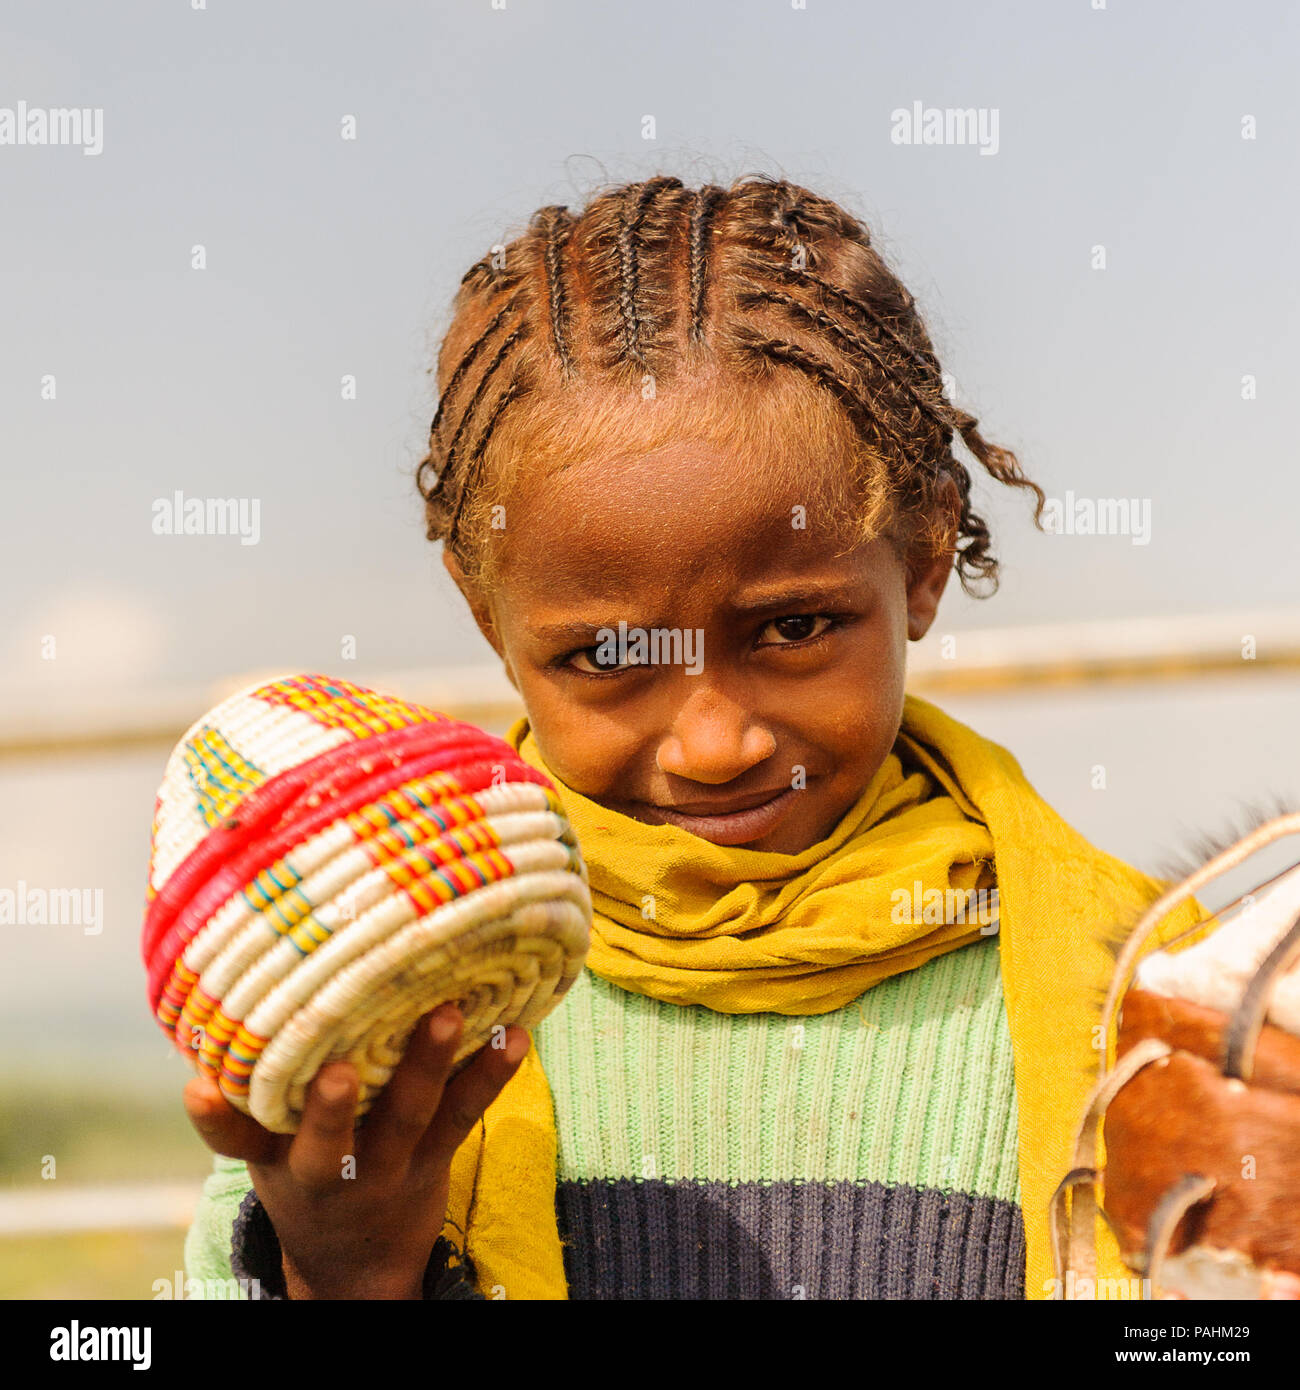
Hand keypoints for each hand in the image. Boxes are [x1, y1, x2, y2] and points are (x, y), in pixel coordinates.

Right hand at [183, 1004, 528, 1298]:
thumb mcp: (262, 1153)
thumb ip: (236, 1107)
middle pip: (331, 1140)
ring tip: (450, 1015)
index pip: (238, 1140)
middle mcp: (334, 1169)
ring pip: (412, 1116)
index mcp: (279, 1159)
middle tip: (340, 1068)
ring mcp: (393, 1163)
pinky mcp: (439, 1153)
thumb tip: (202, 1052)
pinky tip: (516, 1034)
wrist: (359, 1262)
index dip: (216, 1119)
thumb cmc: (304, 1174)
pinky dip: (493, 1072)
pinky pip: (468, 1112)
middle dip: (334, 1107)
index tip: (199, 1087)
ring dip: (432, 1065)